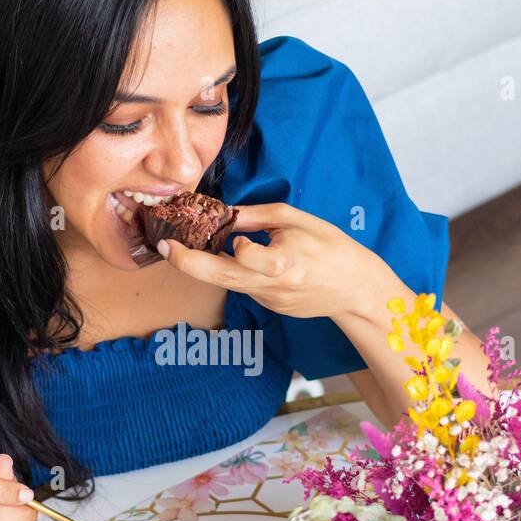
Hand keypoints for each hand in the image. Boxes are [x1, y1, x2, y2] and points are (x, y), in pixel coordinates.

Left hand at [156, 202, 387, 321]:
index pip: (248, 259)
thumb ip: (256, 217)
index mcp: (285, 262)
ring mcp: (269, 301)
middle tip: (165, 247)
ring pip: (231, 282)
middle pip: (223, 279)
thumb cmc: (330, 247)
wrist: (355, 289)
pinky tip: (250, 261)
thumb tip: (222, 212)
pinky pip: (245, 286)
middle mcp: (273, 287)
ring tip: (196, 245)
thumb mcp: (298, 220)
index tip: (236, 237)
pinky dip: (239, 271)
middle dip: (189, 263)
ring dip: (212, 263)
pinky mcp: (269, 308)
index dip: (238, 247)